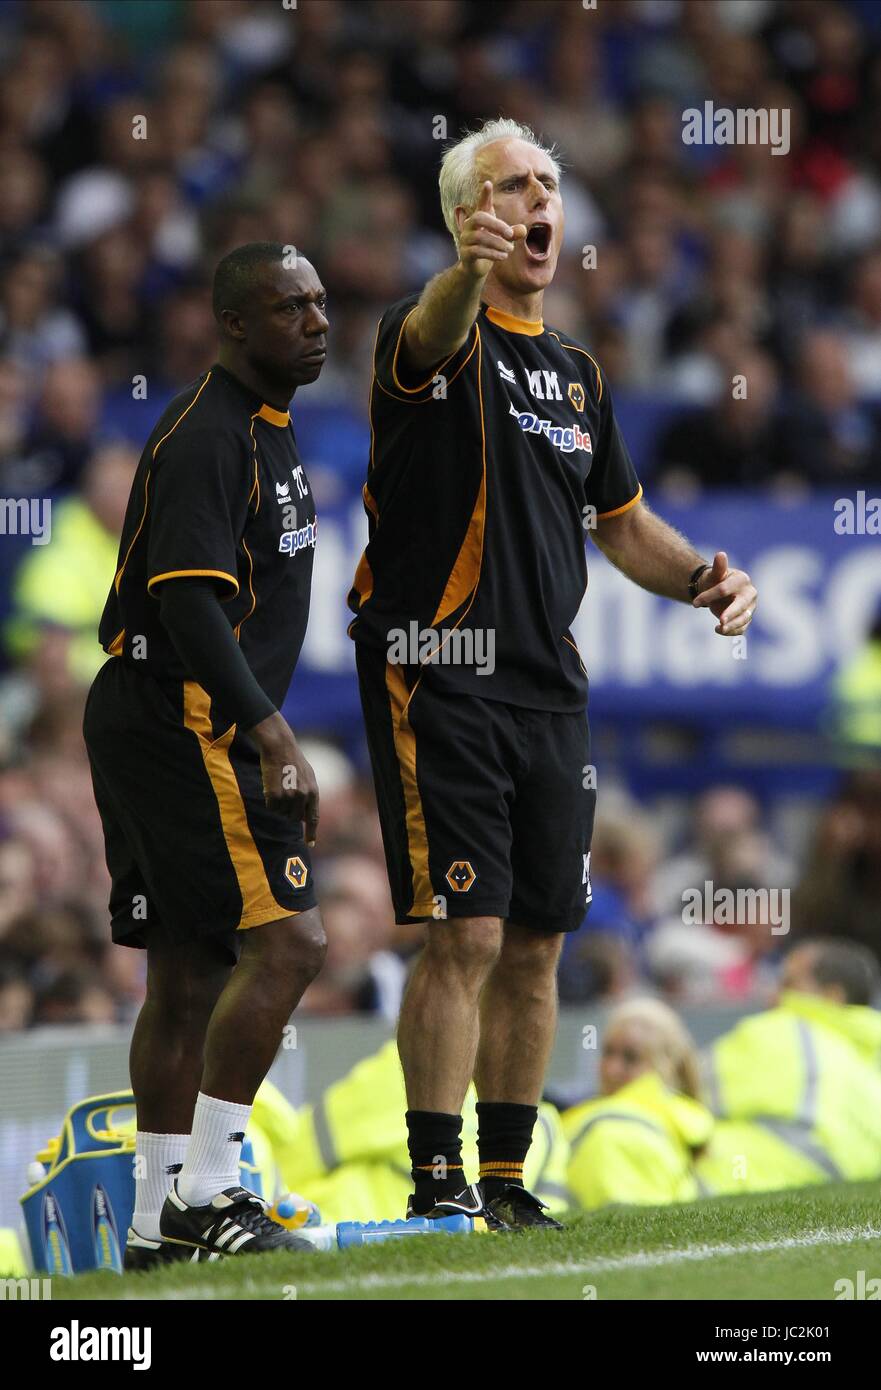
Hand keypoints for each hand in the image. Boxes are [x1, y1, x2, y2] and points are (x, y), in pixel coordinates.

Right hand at [249, 711, 318, 844]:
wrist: (279, 747)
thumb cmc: (293, 760)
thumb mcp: (308, 777)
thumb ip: (309, 796)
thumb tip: (305, 817)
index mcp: (314, 792)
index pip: (314, 818)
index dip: (311, 832)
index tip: (310, 844)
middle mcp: (303, 796)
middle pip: (294, 818)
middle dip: (288, 812)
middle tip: (284, 797)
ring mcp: (288, 796)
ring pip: (281, 813)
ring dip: (278, 804)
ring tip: (278, 787)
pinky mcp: (274, 795)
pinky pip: (271, 806)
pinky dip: (269, 800)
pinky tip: (270, 786)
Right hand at [458, 181, 525, 279]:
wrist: (476, 269)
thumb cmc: (490, 249)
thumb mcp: (503, 240)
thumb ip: (513, 234)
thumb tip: (523, 230)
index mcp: (480, 220)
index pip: (481, 204)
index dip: (485, 194)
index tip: (488, 183)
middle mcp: (469, 227)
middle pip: (479, 218)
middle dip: (497, 225)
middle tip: (510, 234)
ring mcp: (465, 240)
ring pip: (480, 237)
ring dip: (498, 243)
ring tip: (510, 249)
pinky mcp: (465, 254)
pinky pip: (478, 251)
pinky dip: (493, 254)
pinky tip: (503, 257)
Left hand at [692, 550, 756, 635]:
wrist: (718, 593)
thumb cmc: (716, 581)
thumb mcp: (715, 574)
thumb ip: (718, 567)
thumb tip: (720, 554)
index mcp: (742, 580)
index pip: (725, 589)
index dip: (709, 596)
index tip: (694, 603)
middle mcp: (750, 593)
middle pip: (741, 604)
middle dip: (731, 613)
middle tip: (720, 620)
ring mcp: (750, 607)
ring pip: (744, 618)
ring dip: (732, 625)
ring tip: (719, 628)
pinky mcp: (747, 619)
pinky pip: (742, 628)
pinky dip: (732, 631)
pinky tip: (719, 630)